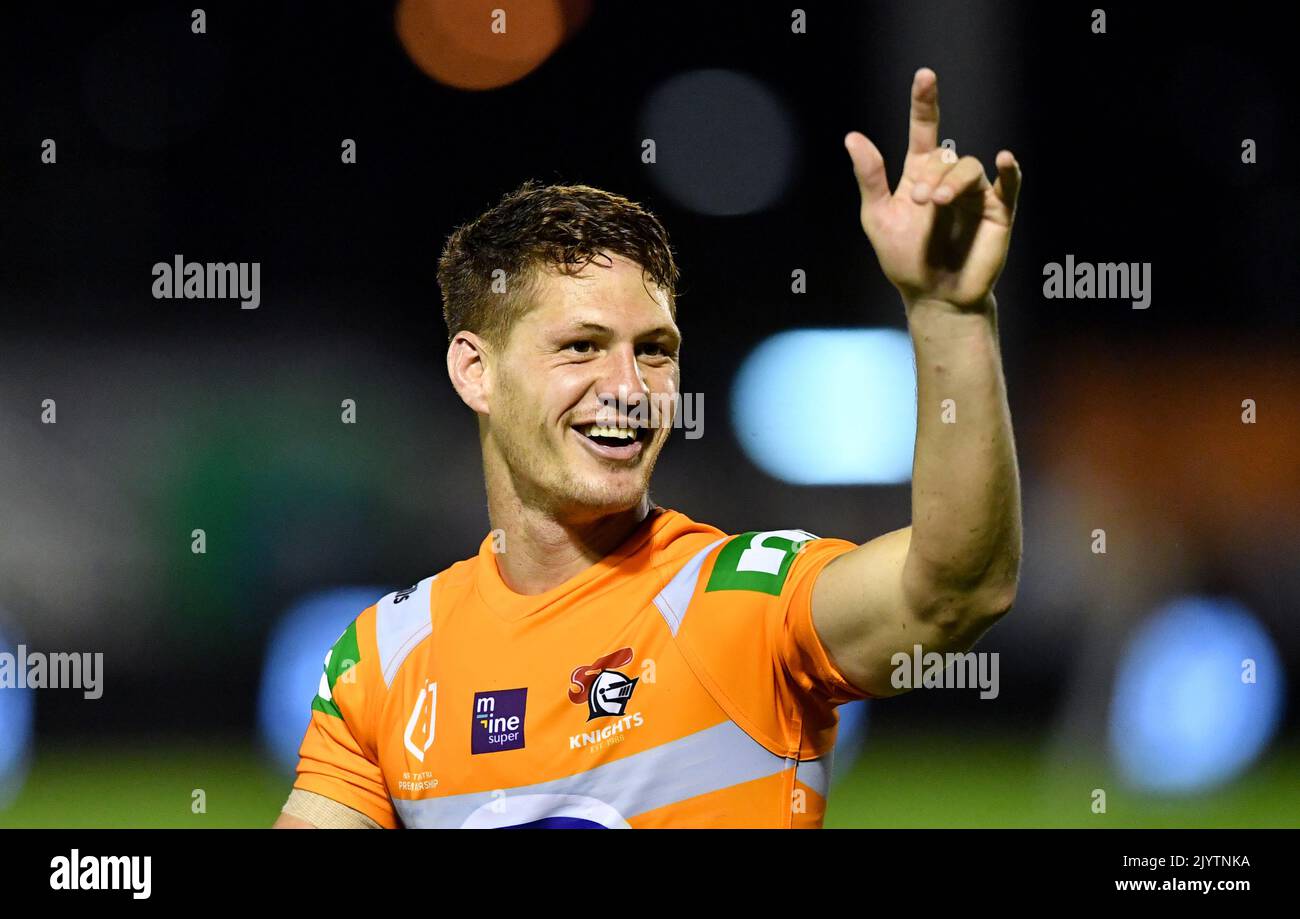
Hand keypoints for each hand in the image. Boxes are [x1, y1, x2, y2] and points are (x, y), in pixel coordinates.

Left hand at [845, 68, 1020, 311]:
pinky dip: (1009, 171)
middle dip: (933, 176)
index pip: (923, 130)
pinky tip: (1005, 159)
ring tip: (938, 203)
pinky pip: (1008, 185)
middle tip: (921, 201)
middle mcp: (949, 180)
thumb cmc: (905, 260)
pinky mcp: (999, 212)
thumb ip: (871, 178)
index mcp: (919, 175)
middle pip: (945, 156)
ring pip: (970, 168)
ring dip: (954, 182)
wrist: (934, 297)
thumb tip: (852, 137)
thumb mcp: (878, 218)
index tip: (925, 76)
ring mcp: (975, 195)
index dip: (924, 103)